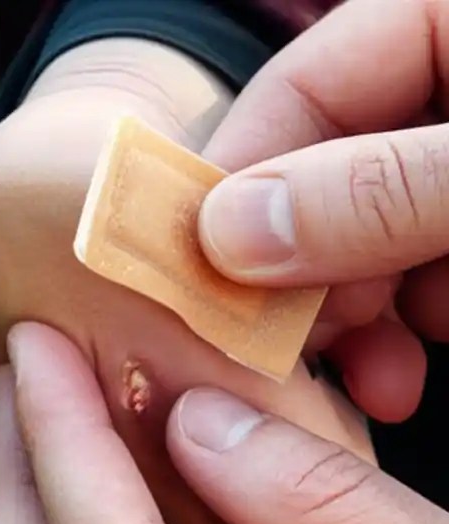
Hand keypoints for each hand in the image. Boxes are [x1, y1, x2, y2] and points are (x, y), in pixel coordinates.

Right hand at [198, 0, 448, 422]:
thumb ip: (376, 194)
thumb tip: (233, 233)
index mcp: (447, 14)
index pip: (304, 84)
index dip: (246, 181)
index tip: (207, 276)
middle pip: (336, 166)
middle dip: (315, 269)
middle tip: (298, 341)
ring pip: (383, 225)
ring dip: (366, 311)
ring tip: (375, 378)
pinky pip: (434, 255)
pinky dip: (419, 315)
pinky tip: (413, 363)